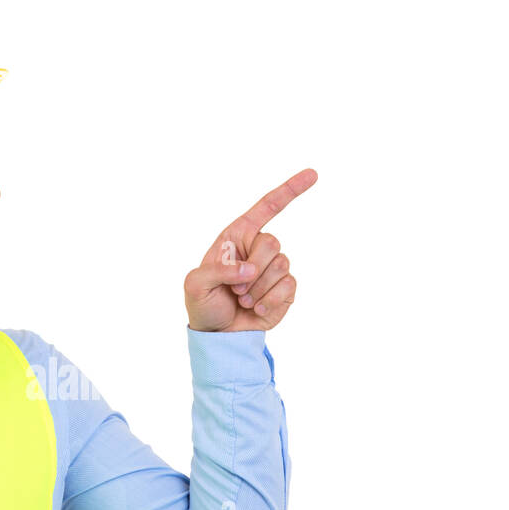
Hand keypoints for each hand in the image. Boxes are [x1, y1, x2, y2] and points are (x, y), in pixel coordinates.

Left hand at [183, 168, 316, 331]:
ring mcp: (274, 268)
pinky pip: (288, 285)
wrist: (219, 334)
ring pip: (281, 265)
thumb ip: (217, 270)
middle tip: (235, 288)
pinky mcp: (285, 288)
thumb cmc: (204, 304)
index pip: (266, 208)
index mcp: (236, 237)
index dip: (289, 190)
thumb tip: (250, 269)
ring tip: (243, 298)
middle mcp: (258, 248)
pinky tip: (256, 308)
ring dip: (258, 288)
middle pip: (272, 242)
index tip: (313, 174)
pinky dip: (270, 300)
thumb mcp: (195, 284)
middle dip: (253, 269)